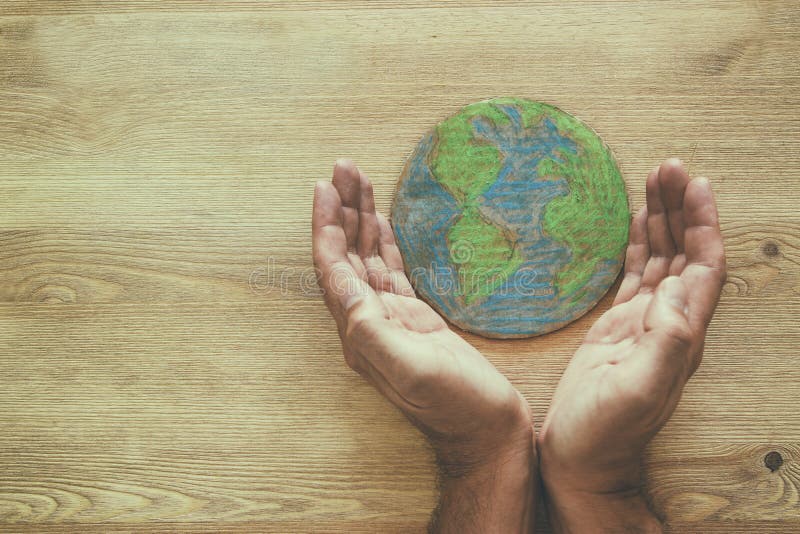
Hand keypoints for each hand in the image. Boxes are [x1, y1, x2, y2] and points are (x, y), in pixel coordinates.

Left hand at [312, 160, 534, 532]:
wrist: (489, 434)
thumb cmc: (457, 408)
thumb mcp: (412, 369)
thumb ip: (372, 330)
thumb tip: (344, 289)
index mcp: (360, 333)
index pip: (333, 269)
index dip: (326, 228)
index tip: (324, 188)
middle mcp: (368, 324)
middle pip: (346, 256)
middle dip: (343, 210)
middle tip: (344, 168)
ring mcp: (391, 320)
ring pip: (367, 259)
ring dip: (360, 219)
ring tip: (358, 180)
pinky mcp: (414, 320)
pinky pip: (391, 272)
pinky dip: (383, 243)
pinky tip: (380, 222)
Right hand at [537, 159, 725, 531]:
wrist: (580, 460)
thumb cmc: (605, 433)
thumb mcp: (636, 390)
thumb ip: (665, 341)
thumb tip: (675, 289)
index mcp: (680, 334)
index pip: (703, 266)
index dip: (702, 224)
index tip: (693, 185)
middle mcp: (669, 324)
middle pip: (686, 253)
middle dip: (682, 208)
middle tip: (668, 168)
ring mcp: (644, 324)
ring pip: (662, 259)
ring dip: (662, 219)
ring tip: (655, 180)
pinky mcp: (618, 328)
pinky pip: (636, 275)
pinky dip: (639, 244)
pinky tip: (636, 223)